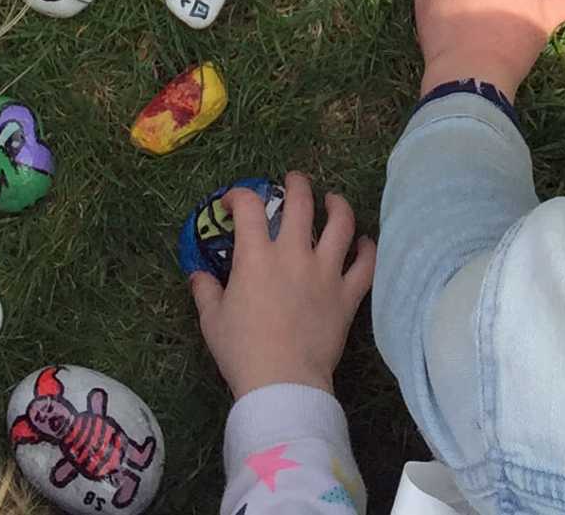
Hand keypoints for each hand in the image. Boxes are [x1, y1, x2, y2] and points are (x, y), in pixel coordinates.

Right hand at [188, 171, 373, 397]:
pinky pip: (365, 264)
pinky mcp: (348, 295)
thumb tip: (198, 274)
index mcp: (257, 257)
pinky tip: (364, 242)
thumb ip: (206, 291)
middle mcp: (294, 254)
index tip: (234, 202)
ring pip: (340, 224)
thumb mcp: (212, 321)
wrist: (283, 382)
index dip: (240, 196)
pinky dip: (367, 249)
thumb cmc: (242, 351)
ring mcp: (326, 272)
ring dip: (338, 205)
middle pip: (301, 203)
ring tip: (333, 200)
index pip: (250, 208)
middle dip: (296, 185)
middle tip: (293, 180)